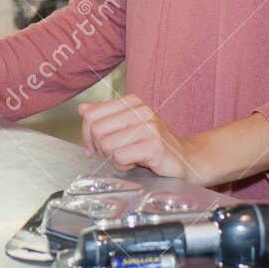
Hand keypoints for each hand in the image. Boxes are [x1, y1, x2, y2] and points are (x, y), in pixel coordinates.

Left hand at [79, 93, 199, 179]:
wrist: (185, 159)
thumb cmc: (153, 144)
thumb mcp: (127, 127)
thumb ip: (105, 116)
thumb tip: (83, 108)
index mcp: (132, 102)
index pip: (91, 114)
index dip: (87, 134)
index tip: (94, 145)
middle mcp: (140, 110)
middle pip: (96, 130)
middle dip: (100, 147)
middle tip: (115, 153)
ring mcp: (148, 126)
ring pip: (107, 144)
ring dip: (114, 158)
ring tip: (130, 156)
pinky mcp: (154, 145)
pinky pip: (120, 157)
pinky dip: (124, 165)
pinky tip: (137, 163)